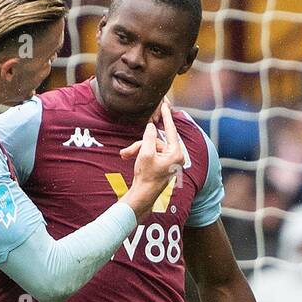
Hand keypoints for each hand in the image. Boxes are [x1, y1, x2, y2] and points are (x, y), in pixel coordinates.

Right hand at [121, 98, 185, 216]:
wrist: (143, 196)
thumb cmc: (146, 177)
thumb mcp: (145, 153)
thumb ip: (149, 137)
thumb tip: (151, 126)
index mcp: (176, 154)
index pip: (171, 130)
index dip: (166, 116)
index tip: (165, 105)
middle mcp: (175, 157)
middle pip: (156, 141)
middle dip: (141, 144)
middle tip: (127, 151)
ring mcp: (169, 161)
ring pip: (151, 146)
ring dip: (137, 150)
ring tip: (125, 155)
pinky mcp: (163, 164)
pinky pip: (151, 153)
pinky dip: (140, 154)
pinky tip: (129, 157)